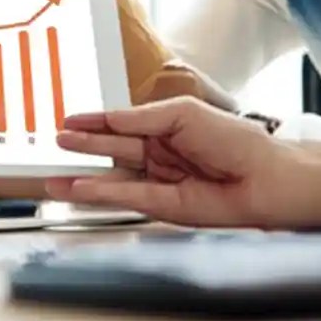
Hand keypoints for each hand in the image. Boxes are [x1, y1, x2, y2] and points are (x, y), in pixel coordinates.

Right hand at [45, 97, 290, 226]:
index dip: (94, 122)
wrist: (265, 179)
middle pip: (113, 150)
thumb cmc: (236, 141)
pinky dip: (101, 194)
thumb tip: (109, 119)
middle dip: (83, 147)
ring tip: (55, 177)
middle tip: (56, 143)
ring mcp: (160, 180)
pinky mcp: (163, 206)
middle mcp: (161, 153)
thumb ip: (141, 119)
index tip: (69, 120)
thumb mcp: (182, 114)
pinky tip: (81, 189)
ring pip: (114, 178)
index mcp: (166, 126)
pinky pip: (125, 197)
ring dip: (84, 177)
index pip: (122, 123)